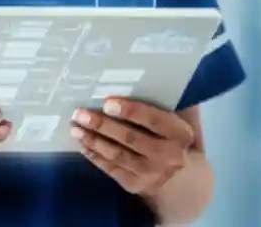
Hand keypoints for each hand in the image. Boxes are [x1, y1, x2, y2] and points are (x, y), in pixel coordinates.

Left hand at [70, 98, 193, 197]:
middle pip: (130, 139)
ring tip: (75, 128)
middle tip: (80, 114)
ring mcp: (151, 174)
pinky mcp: (135, 185)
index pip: (154, 121)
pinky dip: (94, 156)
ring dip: (93, 140)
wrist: (185, 179)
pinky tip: (82, 144)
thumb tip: (149, 74)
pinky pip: (111, 169)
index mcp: (180, 134)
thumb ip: (170, 101)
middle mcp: (168, 156)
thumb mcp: (182, 119)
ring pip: (117, 155)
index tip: (107, 102)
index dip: (130, 111)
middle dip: (103, 125)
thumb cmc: (175, 138)